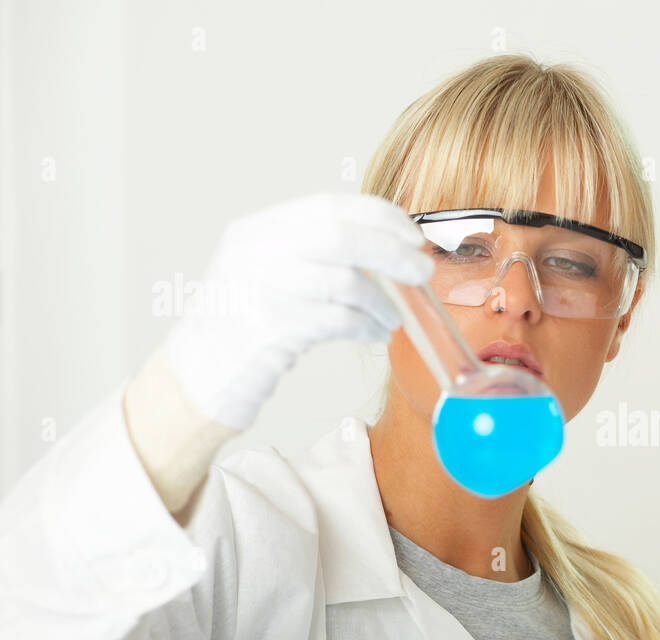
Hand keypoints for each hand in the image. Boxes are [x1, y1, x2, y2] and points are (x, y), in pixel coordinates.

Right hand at [164, 192, 432, 429]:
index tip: (413, 236)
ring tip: (392, 319)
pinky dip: (367, 326)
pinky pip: (338, 321)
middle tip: (423, 272)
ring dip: (382, 302)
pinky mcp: (270, 330)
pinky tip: (375, 334)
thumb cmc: (247, 326)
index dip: (380, 218)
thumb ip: (317, 255)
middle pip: (340, 236)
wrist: (200, 375)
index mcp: (258, 230)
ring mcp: (259, 289)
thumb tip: (389, 249)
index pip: (330, 207)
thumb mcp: (272, 274)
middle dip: (392, 253)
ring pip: (344, 282)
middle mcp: (254, 251)